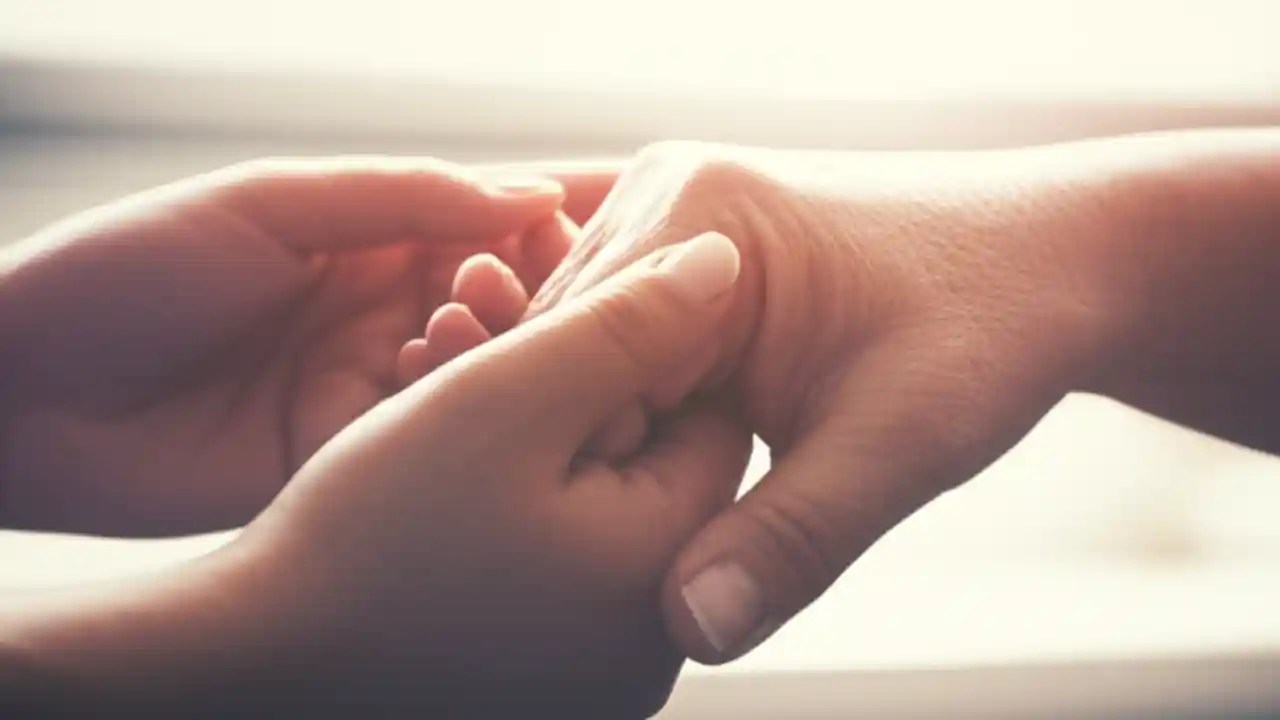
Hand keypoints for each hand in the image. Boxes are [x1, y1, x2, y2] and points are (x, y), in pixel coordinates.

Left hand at [0, 158, 585, 534]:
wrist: (26, 391)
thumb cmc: (129, 269)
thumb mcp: (270, 204)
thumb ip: (407, 197)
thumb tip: (540, 195)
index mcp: (372, 236)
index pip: (495, 221)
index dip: (555, 216)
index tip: (611, 209)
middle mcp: (386, 311)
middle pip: (508, 300)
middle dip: (542, 283)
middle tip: (540, 273)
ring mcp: (372, 387)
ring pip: (485, 371)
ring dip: (505, 341)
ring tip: (478, 312)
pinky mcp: (353, 456)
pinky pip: (435, 434)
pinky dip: (457, 405)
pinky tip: (451, 376)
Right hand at [4, 232, 750, 716]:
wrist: (252, 663)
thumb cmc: (368, 532)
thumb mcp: (505, 399)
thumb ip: (625, 323)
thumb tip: (721, 262)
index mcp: (665, 570)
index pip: (711, 422)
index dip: (647, 352)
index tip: (574, 317)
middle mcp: (653, 644)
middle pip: (655, 474)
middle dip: (589, 399)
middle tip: (510, 357)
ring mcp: (599, 676)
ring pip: (605, 518)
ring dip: (549, 449)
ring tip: (468, 408)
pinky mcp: (549, 685)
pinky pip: (565, 572)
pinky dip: (527, 516)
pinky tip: (462, 483)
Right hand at [530, 141, 1125, 661]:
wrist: (1056, 259)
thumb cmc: (995, 326)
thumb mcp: (901, 443)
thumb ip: (794, 537)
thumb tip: (686, 630)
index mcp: (694, 215)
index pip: (566, 359)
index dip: (580, 466)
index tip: (611, 547)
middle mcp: (665, 194)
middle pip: (562, 353)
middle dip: (591, 450)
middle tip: (619, 541)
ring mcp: (675, 213)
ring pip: (586, 353)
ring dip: (611, 432)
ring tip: (655, 497)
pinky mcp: (693, 247)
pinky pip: (626, 341)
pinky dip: (637, 406)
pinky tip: (669, 455)